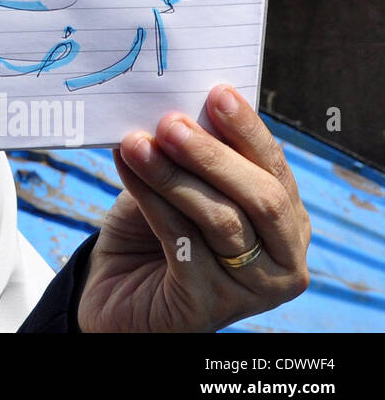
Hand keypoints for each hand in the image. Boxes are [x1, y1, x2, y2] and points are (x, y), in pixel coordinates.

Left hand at [76, 86, 310, 331]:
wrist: (113, 290)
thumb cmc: (151, 231)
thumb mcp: (175, 184)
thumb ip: (188, 154)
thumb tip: (177, 104)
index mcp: (286, 221)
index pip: (274, 168)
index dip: (248, 130)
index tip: (218, 92)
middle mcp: (283, 259)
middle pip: (261, 198)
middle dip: (213, 155)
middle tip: (169, 122)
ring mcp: (251, 289)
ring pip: (221, 220)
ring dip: (173, 175)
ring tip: (135, 143)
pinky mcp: (208, 306)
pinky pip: (182, 243)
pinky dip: (152, 201)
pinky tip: (126, 170)